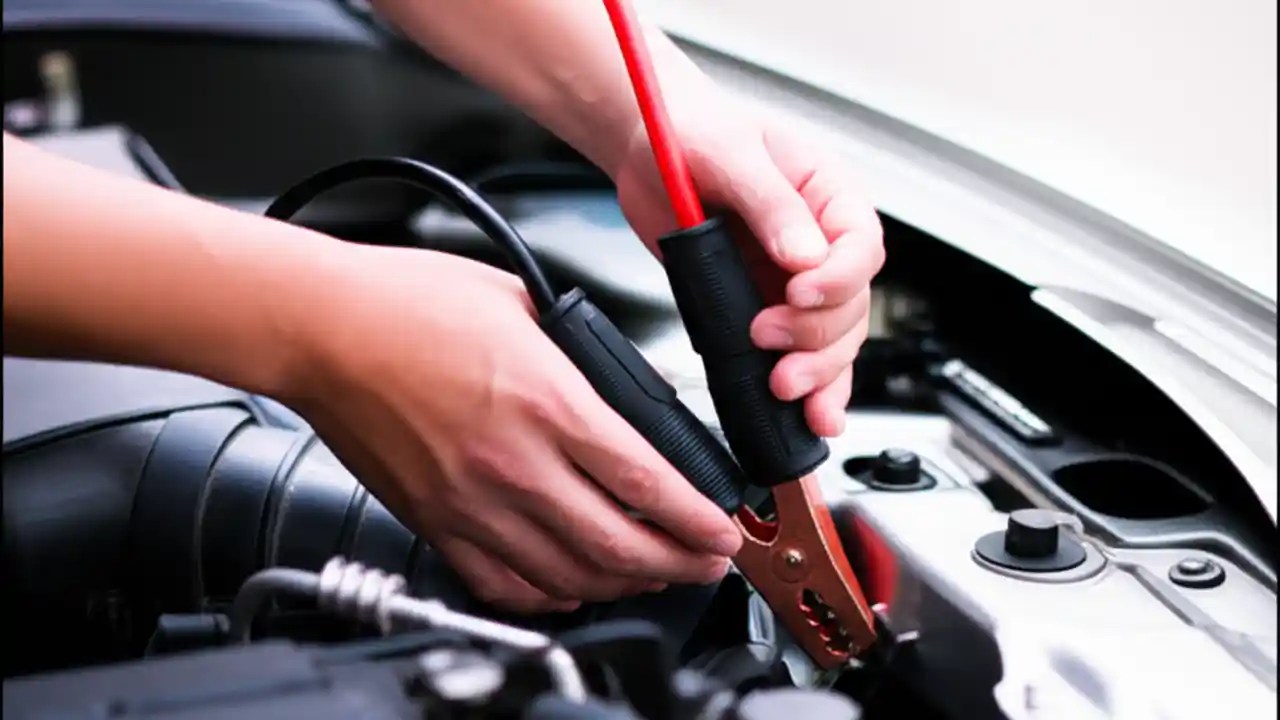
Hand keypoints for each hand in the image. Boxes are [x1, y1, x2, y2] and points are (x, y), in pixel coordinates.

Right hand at [283, 244, 741, 612]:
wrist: (322, 328)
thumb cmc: (409, 303)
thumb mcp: (526, 303)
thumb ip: (583, 356)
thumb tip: (628, 395)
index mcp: (546, 401)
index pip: (646, 483)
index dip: (698, 520)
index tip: (723, 531)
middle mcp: (513, 462)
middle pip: (619, 544)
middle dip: (681, 564)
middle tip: (707, 564)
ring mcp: (472, 502)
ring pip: (569, 575)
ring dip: (625, 583)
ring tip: (654, 573)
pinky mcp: (436, 523)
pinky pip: (505, 585)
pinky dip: (552, 595)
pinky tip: (574, 583)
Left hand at [611, 80, 884, 436]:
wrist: (647, 151)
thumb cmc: (694, 131)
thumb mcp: (731, 151)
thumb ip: (770, 203)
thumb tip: (804, 256)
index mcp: (829, 195)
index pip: (860, 245)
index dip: (838, 277)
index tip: (799, 291)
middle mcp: (821, 243)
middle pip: (851, 304)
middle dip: (816, 334)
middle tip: (768, 338)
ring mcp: (794, 281)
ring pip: (835, 340)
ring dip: (817, 371)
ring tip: (782, 386)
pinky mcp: (764, 308)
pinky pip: (801, 354)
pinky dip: (810, 387)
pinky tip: (809, 414)